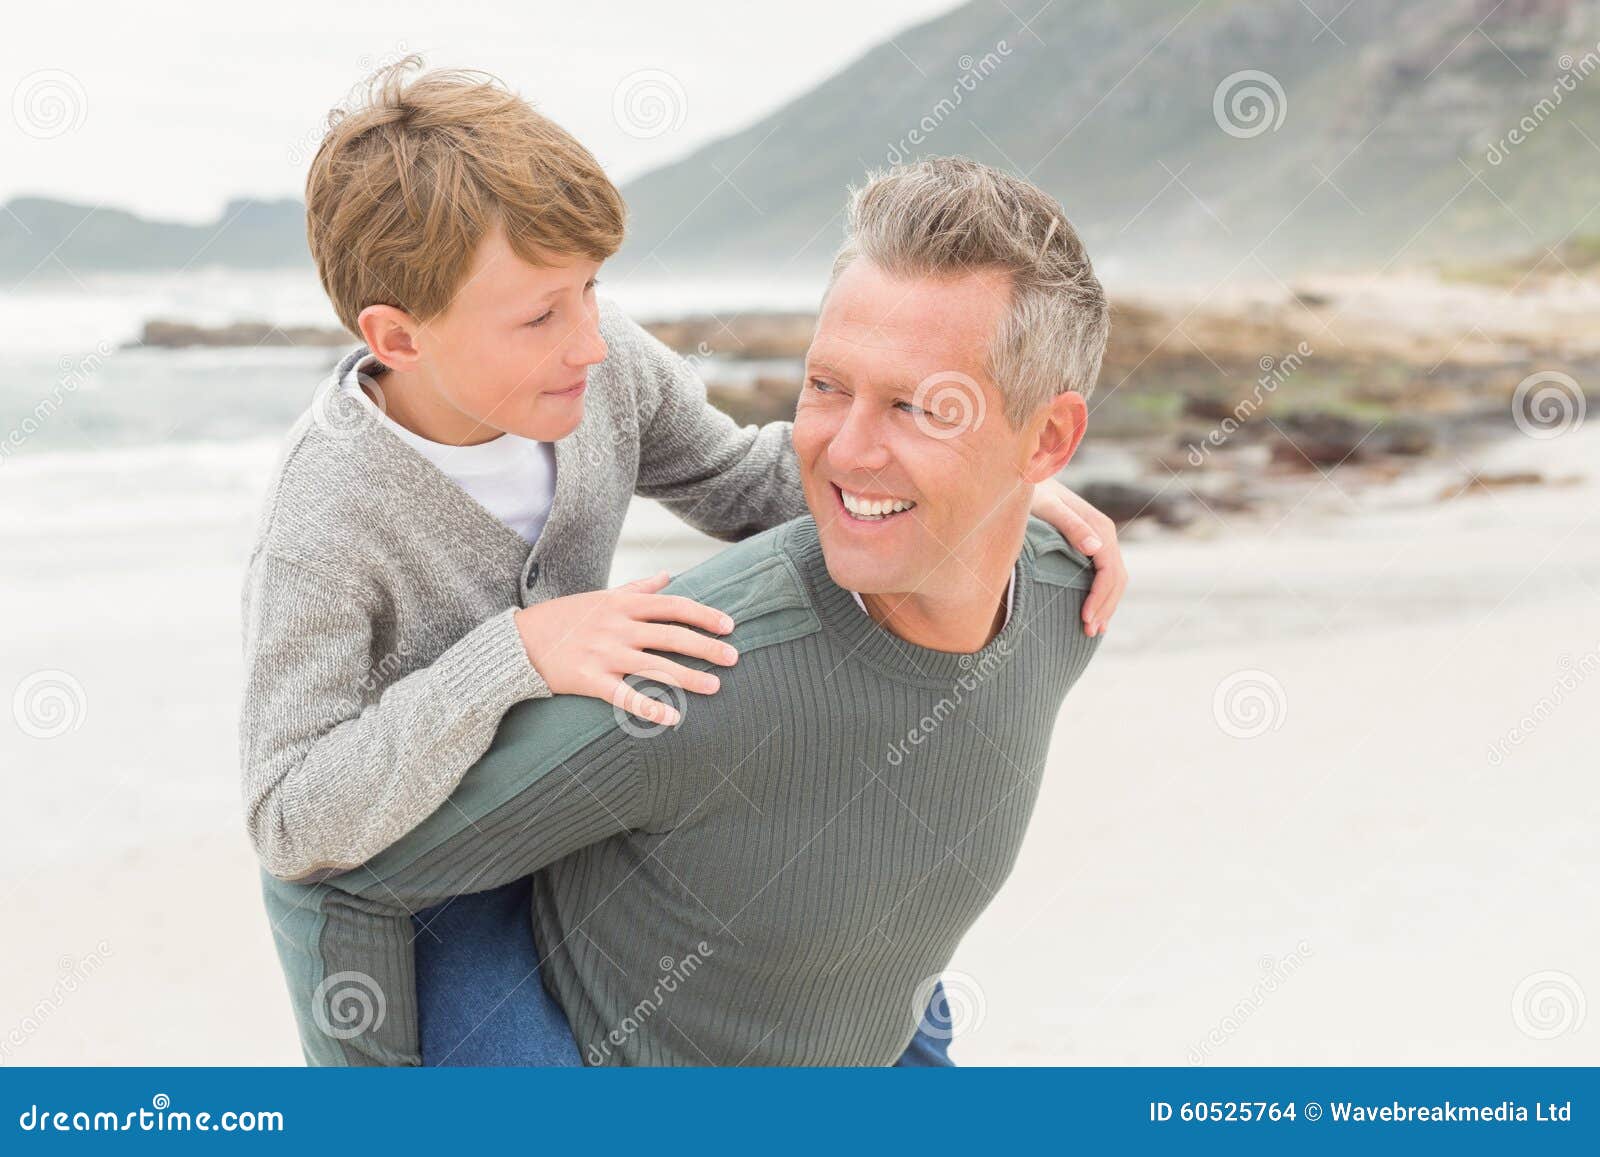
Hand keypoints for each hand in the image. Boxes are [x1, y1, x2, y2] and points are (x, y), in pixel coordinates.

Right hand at [514, 571, 738, 726]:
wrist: (518, 642)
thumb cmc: (564, 618)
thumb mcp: (601, 596)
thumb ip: (638, 588)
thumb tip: (668, 576)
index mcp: (623, 603)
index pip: (674, 605)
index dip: (704, 615)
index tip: (729, 625)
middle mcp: (618, 626)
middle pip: (673, 635)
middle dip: (707, 647)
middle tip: (734, 658)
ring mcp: (605, 654)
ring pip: (657, 667)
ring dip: (690, 678)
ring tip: (715, 687)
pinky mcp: (590, 680)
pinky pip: (626, 695)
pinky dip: (650, 708)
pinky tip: (673, 718)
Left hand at [1028, 479, 1126, 637]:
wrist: (1027, 475)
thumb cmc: (1032, 492)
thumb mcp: (1046, 506)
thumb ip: (1069, 524)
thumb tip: (1096, 549)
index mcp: (1099, 528)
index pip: (1109, 571)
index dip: (1100, 597)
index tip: (1085, 619)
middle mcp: (1104, 534)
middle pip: (1116, 579)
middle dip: (1105, 607)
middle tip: (1088, 632)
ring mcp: (1099, 540)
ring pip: (1115, 579)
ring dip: (1106, 606)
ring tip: (1093, 630)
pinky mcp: (1090, 544)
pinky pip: (1104, 575)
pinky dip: (1103, 596)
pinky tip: (1094, 612)